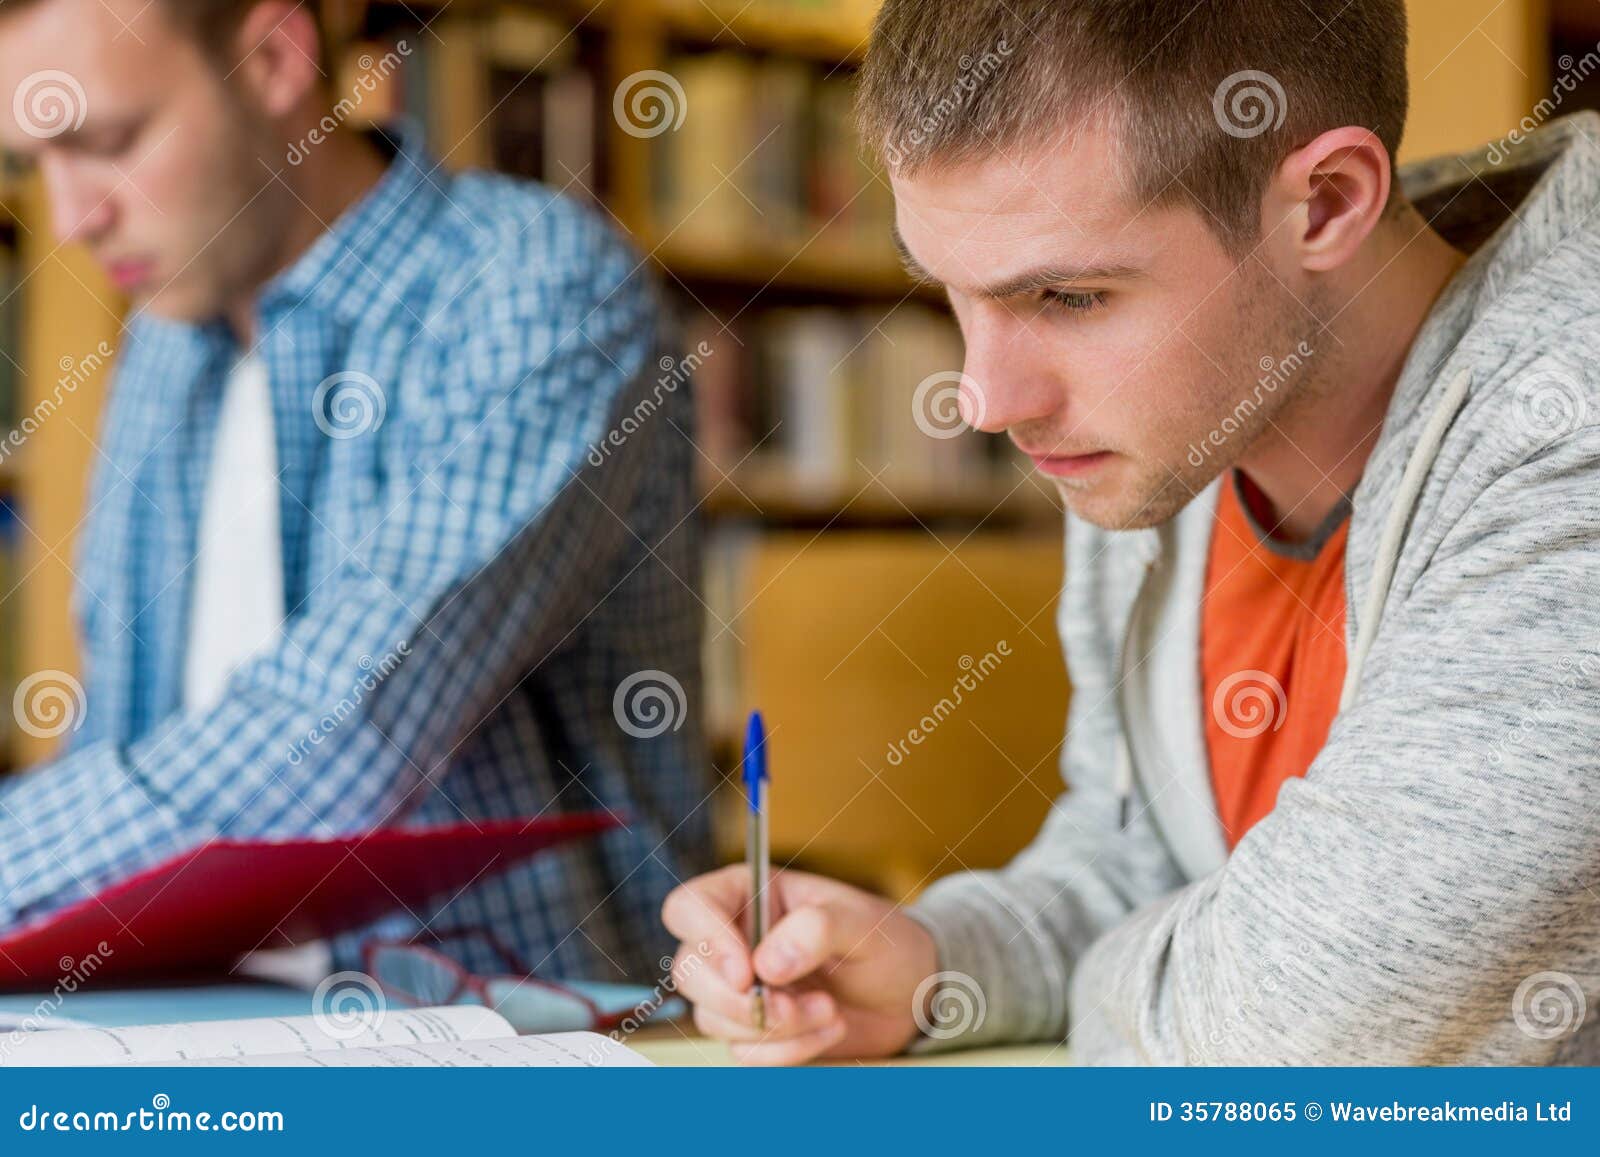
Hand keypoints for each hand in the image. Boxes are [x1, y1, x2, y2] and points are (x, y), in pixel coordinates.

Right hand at [661, 865, 938, 1064]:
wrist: (911, 994)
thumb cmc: (886, 942)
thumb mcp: (862, 923)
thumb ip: (816, 929)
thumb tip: (765, 966)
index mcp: (749, 894)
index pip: (689, 907)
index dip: (706, 939)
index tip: (746, 973)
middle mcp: (734, 940)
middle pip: (690, 971)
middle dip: (742, 1001)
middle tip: (794, 1006)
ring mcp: (740, 989)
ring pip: (712, 1017)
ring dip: (774, 1028)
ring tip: (830, 1010)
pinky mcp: (754, 1031)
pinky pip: (744, 1053)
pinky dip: (788, 1051)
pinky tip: (829, 1030)